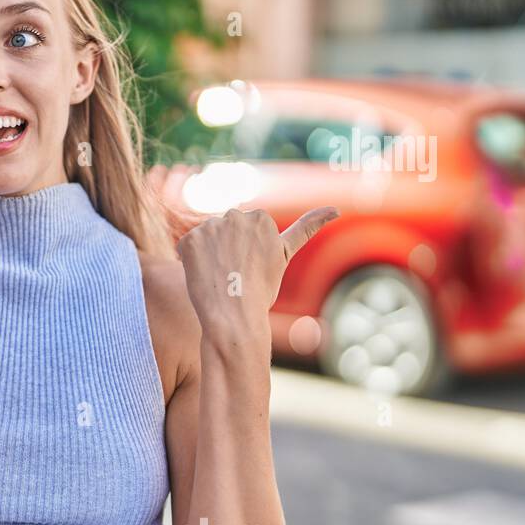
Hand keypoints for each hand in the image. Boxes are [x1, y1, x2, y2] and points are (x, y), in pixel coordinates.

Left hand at [177, 205, 339, 344]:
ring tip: (219, 275)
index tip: (249, 267)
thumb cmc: (261, 289)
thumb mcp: (284, 255)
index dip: (244, 250)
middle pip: (225, 228)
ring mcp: (211, 226)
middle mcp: (236, 215)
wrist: (235, 314)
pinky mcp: (190, 239)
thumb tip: (337, 209)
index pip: (244, 228)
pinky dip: (191, 259)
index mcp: (261, 217)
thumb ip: (307, 227)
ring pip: (207, 236)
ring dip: (209, 252)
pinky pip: (188, 245)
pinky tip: (202, 274)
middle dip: (227, 247)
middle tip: (233, 273)